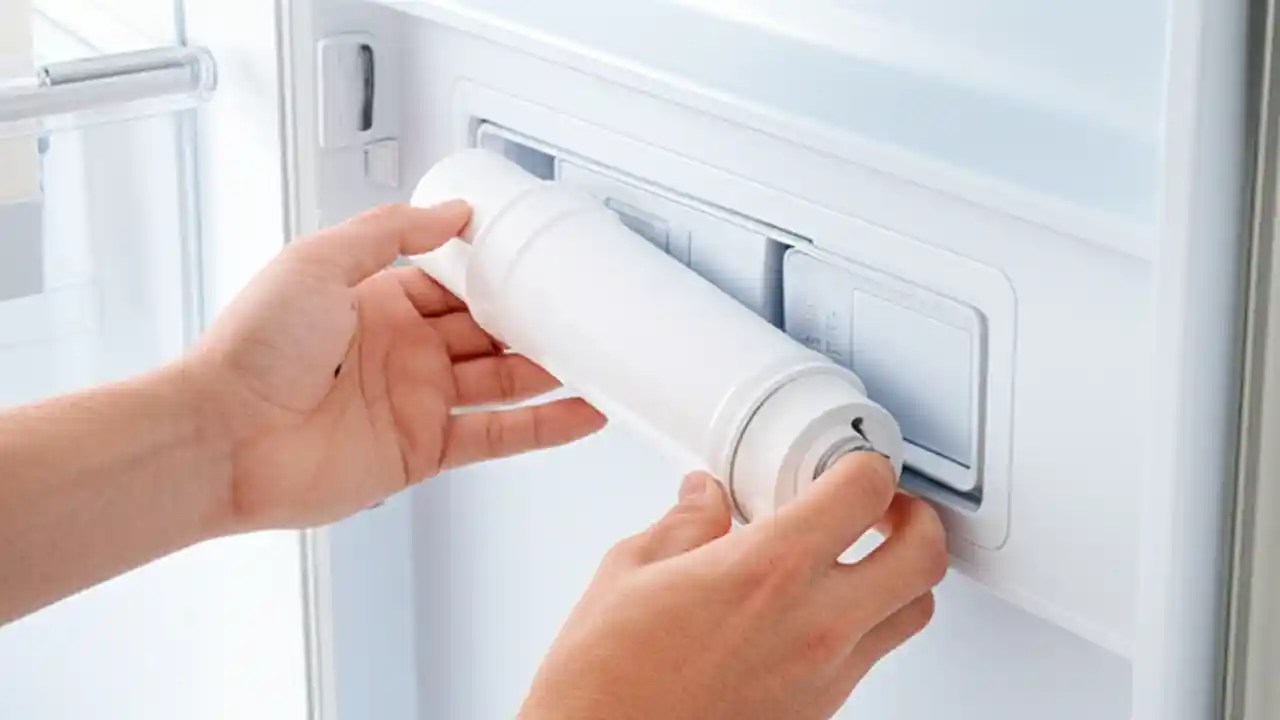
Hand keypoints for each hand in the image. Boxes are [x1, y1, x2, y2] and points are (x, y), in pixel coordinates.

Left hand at [187, 202, 604, 529]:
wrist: (222, 435)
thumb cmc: (253, 347)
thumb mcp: (319, 261)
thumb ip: (389, 232)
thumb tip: (454, 214)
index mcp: (378, 302)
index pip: (455, 283)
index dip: (497, 274)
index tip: (541, 260)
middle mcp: (403, 351)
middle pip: (487, 332)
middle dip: (534, 322)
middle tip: (584, 310)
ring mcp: (417, 402)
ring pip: (503, 382)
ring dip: (551, 370)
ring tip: (601, 357)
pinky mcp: (424, 451)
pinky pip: (497, 436)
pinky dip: (544, 427)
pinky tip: (583, 412)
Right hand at [520, 453, 946, 719]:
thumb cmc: (605, 681)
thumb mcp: (630, 572)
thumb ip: (683, 525)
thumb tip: (703, 499)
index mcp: (767, 569)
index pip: (864, 491)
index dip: (866, 464)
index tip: (850, 462)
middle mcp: (813, 624)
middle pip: (925, 557)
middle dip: (915, 518)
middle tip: (884, 507)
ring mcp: (825, 677)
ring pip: (912, 613)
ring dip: (899, 576)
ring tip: (863, 558)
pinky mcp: (820, 713)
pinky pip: (872, 657)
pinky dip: (863, 625)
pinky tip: (817, 612)